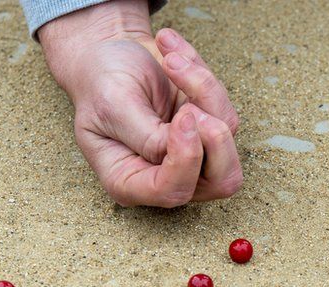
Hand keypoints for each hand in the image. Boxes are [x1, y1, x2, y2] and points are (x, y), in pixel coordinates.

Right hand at [39, 0, 241, 206]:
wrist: (107, 53)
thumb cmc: (101, 82)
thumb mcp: (113, 106)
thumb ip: (149, 138)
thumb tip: (190, 146)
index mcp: (129, 181)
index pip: (172, 191)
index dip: (186, 158)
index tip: (184, 116)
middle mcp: (166, 175)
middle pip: (221, 181)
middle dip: (215, 138)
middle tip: (191, 104)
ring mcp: (192, 154)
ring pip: (227, 139)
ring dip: (204, 91)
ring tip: (171, 59)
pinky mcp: (207, 128)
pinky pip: (226, 110)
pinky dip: (204, 77)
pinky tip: (174, 53)